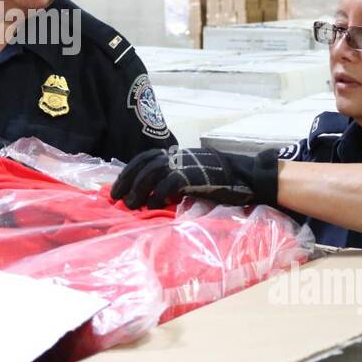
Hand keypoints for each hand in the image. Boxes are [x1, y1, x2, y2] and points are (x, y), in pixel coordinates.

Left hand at [110, 146, 279, 209]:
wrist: (245, 175)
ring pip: (152, 173)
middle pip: (143, 165)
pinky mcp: (193, 175)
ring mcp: (184, 164)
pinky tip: (152, 205)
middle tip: (117, 199)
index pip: (144, 158)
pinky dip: (157, 194)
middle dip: (127, 182)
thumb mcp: (192, 174)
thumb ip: (175, 179)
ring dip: (138, 190)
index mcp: (175, 155)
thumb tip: (154, 193)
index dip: (128, 173)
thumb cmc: (220, 179)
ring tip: (131, 206)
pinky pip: (168, 183)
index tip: (116, 188)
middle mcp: (177, 156)